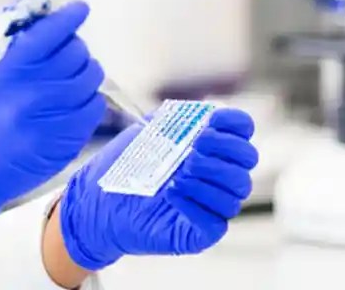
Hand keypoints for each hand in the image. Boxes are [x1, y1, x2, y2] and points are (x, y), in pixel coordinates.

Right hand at [0, 1, 106, 225]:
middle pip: (76, 53)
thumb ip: (10, 29)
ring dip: (85, 73)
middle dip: (75, 47)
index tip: (80, 8)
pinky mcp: (62, 144)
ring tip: (70, 77)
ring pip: (90, 79)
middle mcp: (27, 93)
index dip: (70, 15)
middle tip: (66, 52)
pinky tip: (73, 103)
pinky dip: (88, 101)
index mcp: (5, 69)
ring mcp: (47, 121)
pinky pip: (94, 109)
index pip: (50, 31)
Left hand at [58, 108, 257, 270]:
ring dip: (210, 177)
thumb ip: (177, 117)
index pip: (243, 130)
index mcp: (210, 146)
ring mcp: (210, 205)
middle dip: (224, 149)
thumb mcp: (151, 131)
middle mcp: (216, 175)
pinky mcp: (199, 233)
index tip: (212, 120)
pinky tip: (172, 192)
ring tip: (180, 172)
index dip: (235, 122)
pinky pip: (215, 223)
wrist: (97, 200)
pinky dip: (196, 205)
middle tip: (195, 146)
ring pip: (234, 193)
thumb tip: (204, 111)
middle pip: (246, 160)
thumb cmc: (126, 164)